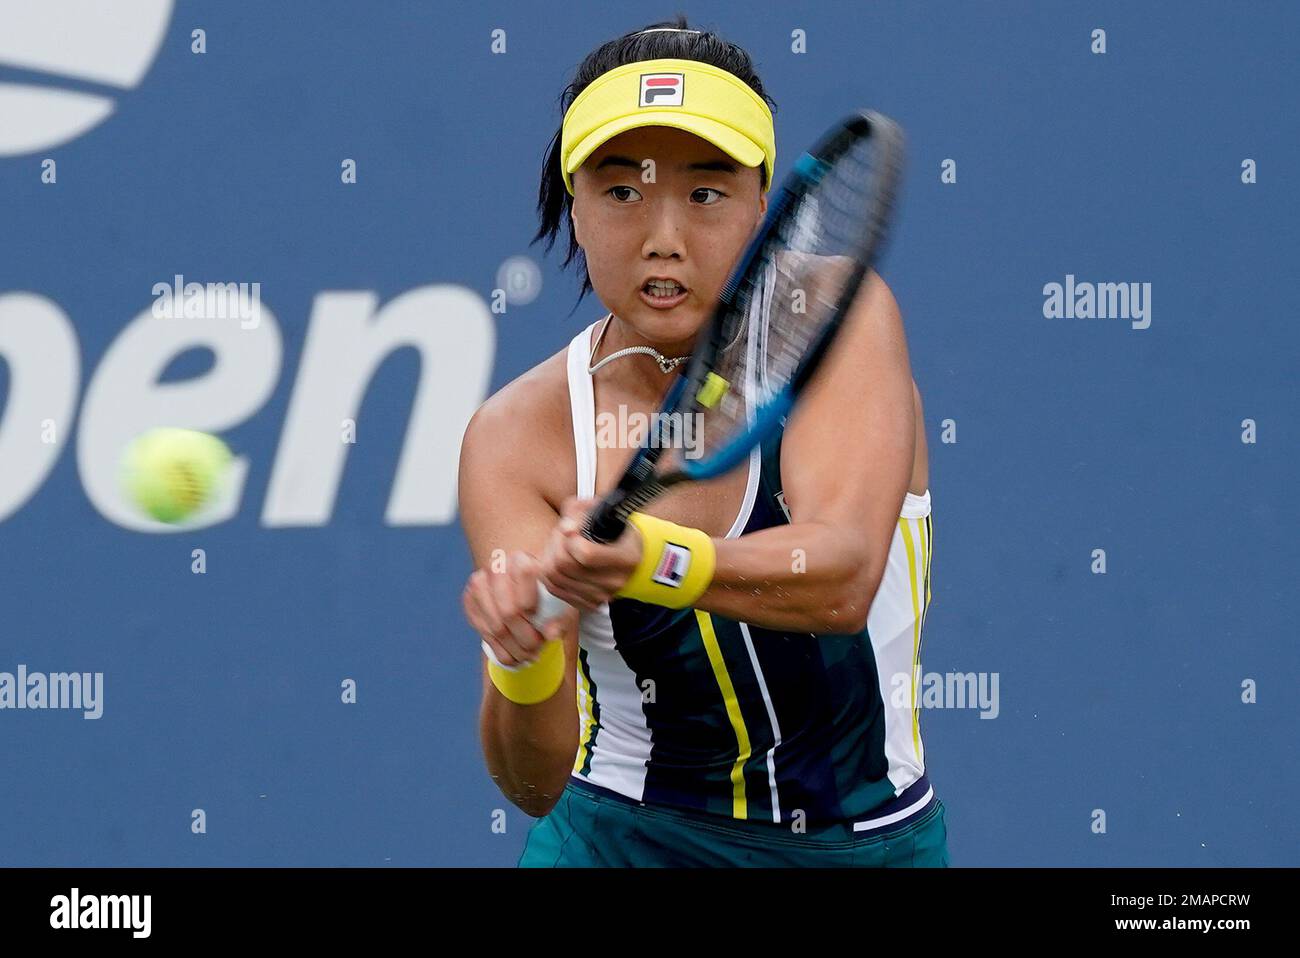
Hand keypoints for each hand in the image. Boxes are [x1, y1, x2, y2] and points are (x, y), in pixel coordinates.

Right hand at [461, 551, 561, 666]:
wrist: (522, 584)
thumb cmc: (545, 593)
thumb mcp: (560, 603)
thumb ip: (559, 618)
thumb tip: (551, 635)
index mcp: (521, 560)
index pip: (524, 589)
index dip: (533, 612)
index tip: (543, 627)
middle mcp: (496, 567)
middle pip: (508, 613)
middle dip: (525, 640)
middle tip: (536, 650)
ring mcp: (479, 583)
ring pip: (495, 628)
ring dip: (513, 650)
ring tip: (528, 656)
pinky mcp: (469, 599)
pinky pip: (483, 633)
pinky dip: (501, 652)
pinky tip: (514, 656)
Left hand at [540, 497, 641, 609]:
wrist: (631, 552)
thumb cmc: (614, 528)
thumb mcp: (600, 509)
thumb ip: (578, 511)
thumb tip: (566, 528)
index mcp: (625, 557)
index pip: (586, 554)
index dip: (570, 539)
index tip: (572, 529)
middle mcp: (615, 580)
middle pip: (564, 566)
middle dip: (555, 545)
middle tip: (561, 535)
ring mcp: (602, 595)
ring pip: (555, 579)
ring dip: (550, 558)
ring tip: (559, 546)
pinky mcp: (589, 603)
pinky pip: (555, 590)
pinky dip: (550, 574)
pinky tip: (560, 562)